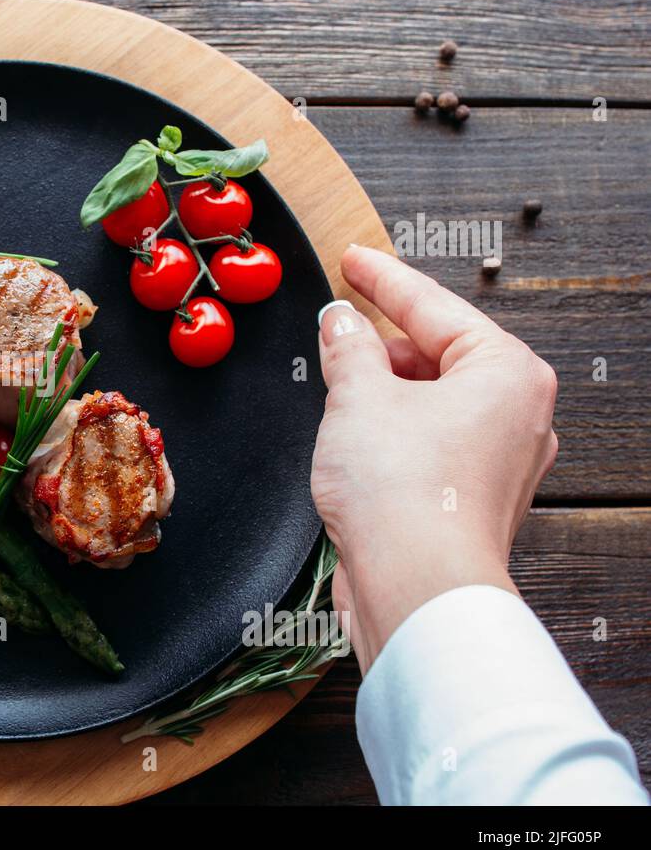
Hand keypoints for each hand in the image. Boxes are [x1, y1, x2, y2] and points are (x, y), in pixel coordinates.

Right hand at [312, 245, 557, 673]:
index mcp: (507, 372)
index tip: (352, 260)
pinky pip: (429, 444)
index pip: (432, 306)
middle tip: (332, 339)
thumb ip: (347, 347)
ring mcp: (500, 460)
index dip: (381, 280)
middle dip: (379, 348)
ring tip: (338, 403)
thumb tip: (339, 324)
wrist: (414, 589)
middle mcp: (518, 413)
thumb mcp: (357, 397)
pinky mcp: (474, 498)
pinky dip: (392, 435)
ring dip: (382, 396)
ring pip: (431, 402)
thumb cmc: (403, 496)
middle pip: (436, 355)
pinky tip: (356, 445)